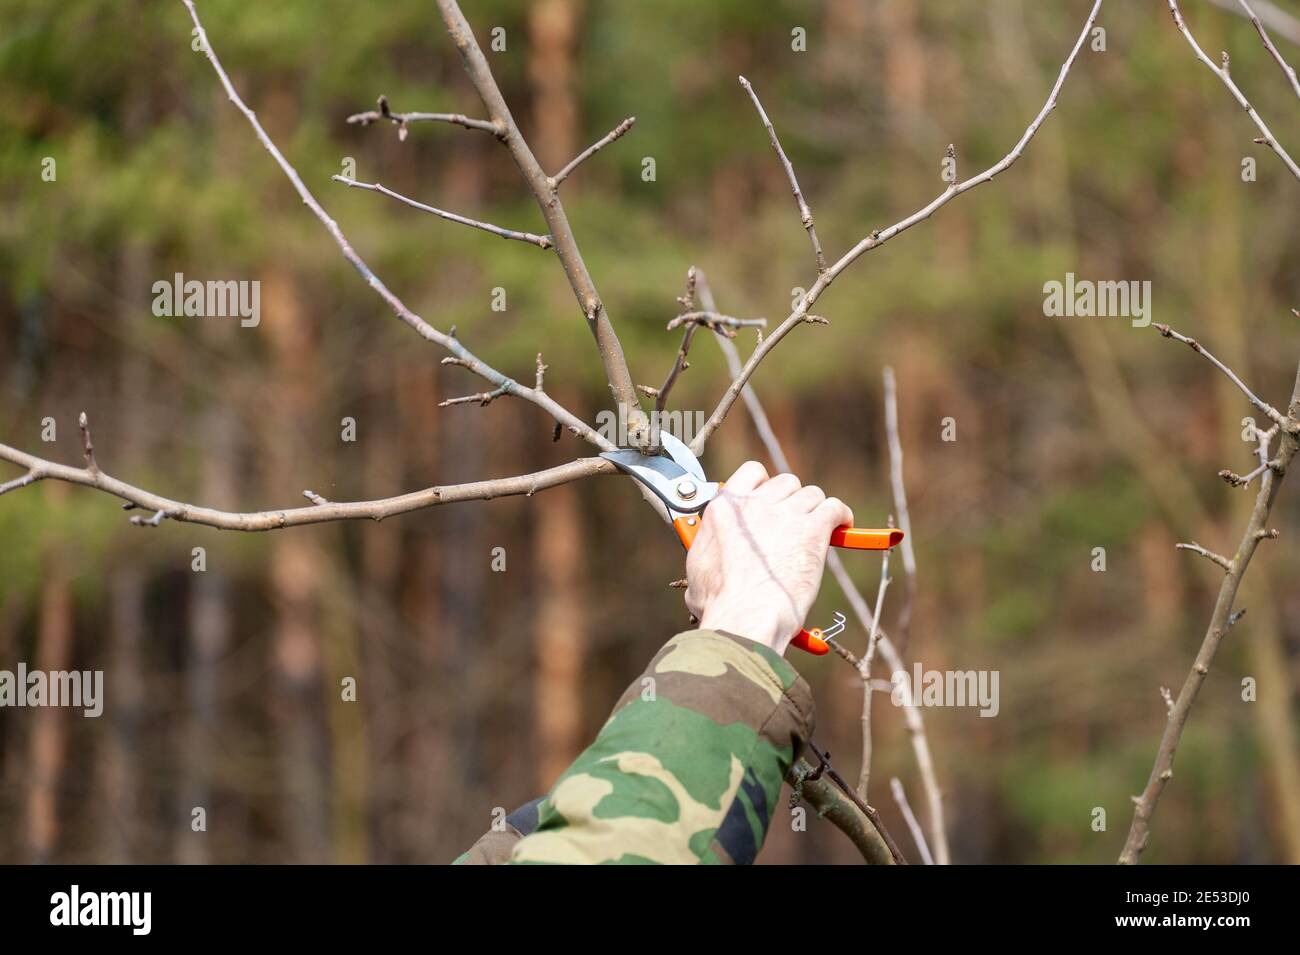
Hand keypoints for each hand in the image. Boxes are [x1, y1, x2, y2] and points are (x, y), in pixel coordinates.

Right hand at [684, 461, 852, 655]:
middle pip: (785, 482)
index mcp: (725, 509)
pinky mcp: (812, 530)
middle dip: (792, 500)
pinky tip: (843, 526)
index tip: (770, 501)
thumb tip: (702, 578)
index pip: (752, 473)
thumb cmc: (719, 603)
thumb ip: (705, 558)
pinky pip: (834, 508)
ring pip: (812, 495)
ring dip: (815, 510)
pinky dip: (841, 515)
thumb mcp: (697, 573)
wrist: (745, 615)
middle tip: (794, 523)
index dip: (765, 485)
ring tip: (817, 529)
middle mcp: (755, 504)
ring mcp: (785, 514)